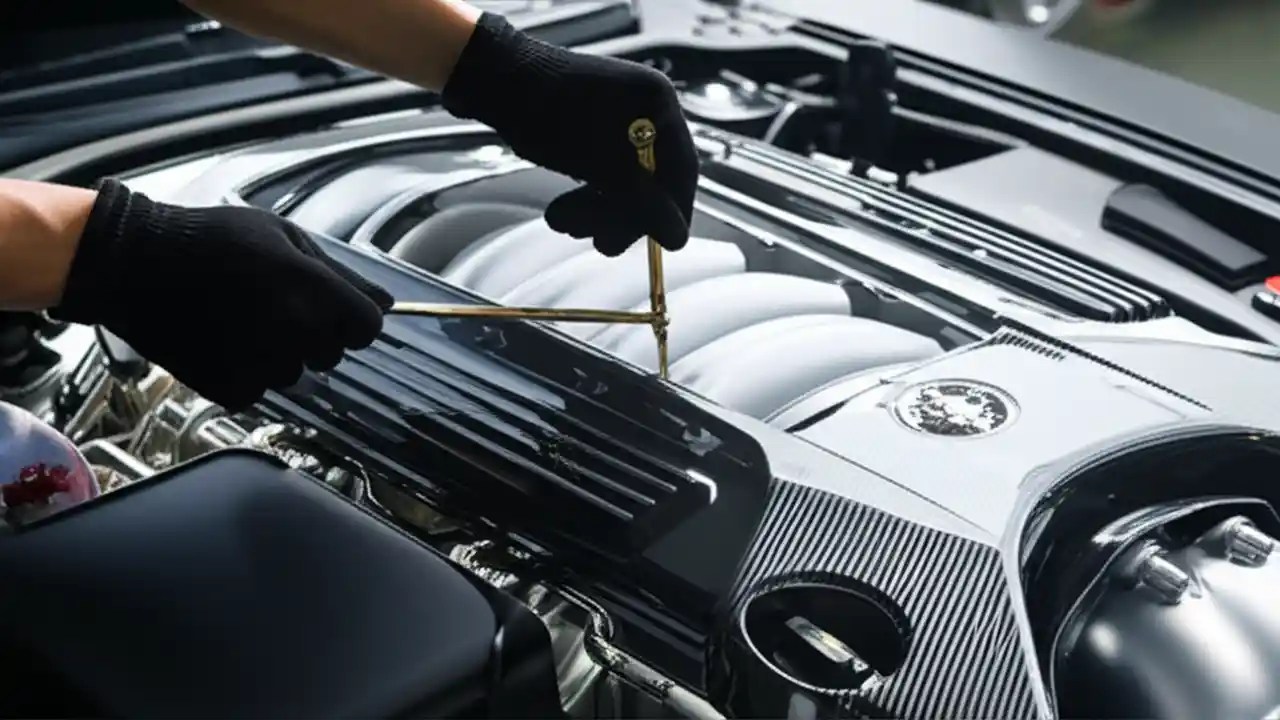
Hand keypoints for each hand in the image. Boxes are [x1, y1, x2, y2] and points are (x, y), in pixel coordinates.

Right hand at [50, 179, 392, 410]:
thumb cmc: (211, 239)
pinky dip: (245, 371)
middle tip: (272, 303)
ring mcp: (262, 363)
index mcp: (312, 289)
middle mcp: (294, 331)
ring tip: (239, 317)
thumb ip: (340, 274)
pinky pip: (259, 389)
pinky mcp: (231, 388)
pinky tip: (221, 338)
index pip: (368, 328)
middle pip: (332, 353)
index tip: (334, 309)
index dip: (354, 318)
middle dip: (313, 333)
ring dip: (278, 353)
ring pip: (295, 374)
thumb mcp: (282, 237)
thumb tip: (389, 302)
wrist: (134, 263)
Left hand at [442, 13, 697, 256]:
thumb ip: (642, 202)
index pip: (682, 170)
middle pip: (652, 181)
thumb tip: (678, 238)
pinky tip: (561, 212)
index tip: (661, 244)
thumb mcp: (599, 165)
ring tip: (564, 224)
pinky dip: (585, 197)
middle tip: (600, 243)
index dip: (672, 212)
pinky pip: (602, 175)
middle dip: (622, 217)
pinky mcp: (593, 132)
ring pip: (622, 184)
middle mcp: (643, 108)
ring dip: (597, 213)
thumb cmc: (546, 113)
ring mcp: (619, 119)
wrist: (492, 81)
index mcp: (655, 104)